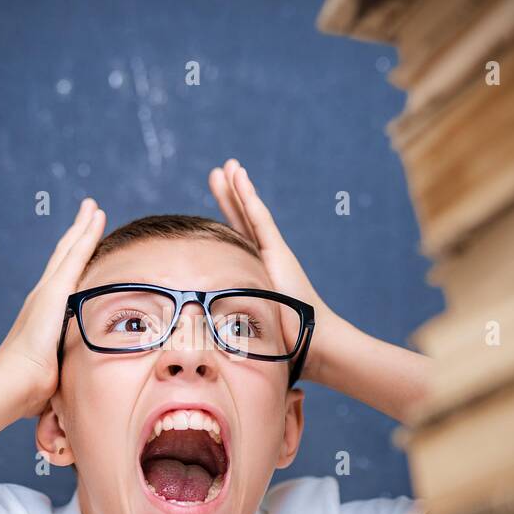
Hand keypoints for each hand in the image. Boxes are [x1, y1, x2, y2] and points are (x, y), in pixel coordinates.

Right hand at [0, 197, 105, 416]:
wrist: (11, 386)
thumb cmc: (28, 390)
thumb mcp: (54, 374)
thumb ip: (64, 372)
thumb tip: (72, 393)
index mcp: (43, 315)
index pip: (63, 282)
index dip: (72, 262)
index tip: (82, 245)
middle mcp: (42, 298)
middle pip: (64, 258)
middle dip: (77, 235)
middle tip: (88, 212)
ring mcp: (47, 292)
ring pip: (70, 250)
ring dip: (82, 227)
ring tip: (93, 208)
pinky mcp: (54, 291)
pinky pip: (75, 254)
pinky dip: (85, 233)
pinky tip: (95, 217)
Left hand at [209, 158, 338, 382]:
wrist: (311, 345)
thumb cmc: (284, 346)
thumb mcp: (246, 332)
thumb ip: (227, 330)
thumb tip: (202, 348)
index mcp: (253, 274)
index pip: (234, 240)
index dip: (224, 221)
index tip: (212, 205)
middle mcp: (262, 259)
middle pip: (239, 220)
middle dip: (229, 196)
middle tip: (218, 172)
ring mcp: (271, 253)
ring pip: (247, 213)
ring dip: (236, 188)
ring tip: (226, 165)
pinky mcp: (277, 251)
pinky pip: (258, 218)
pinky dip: (247, 195)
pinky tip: (237, 175)